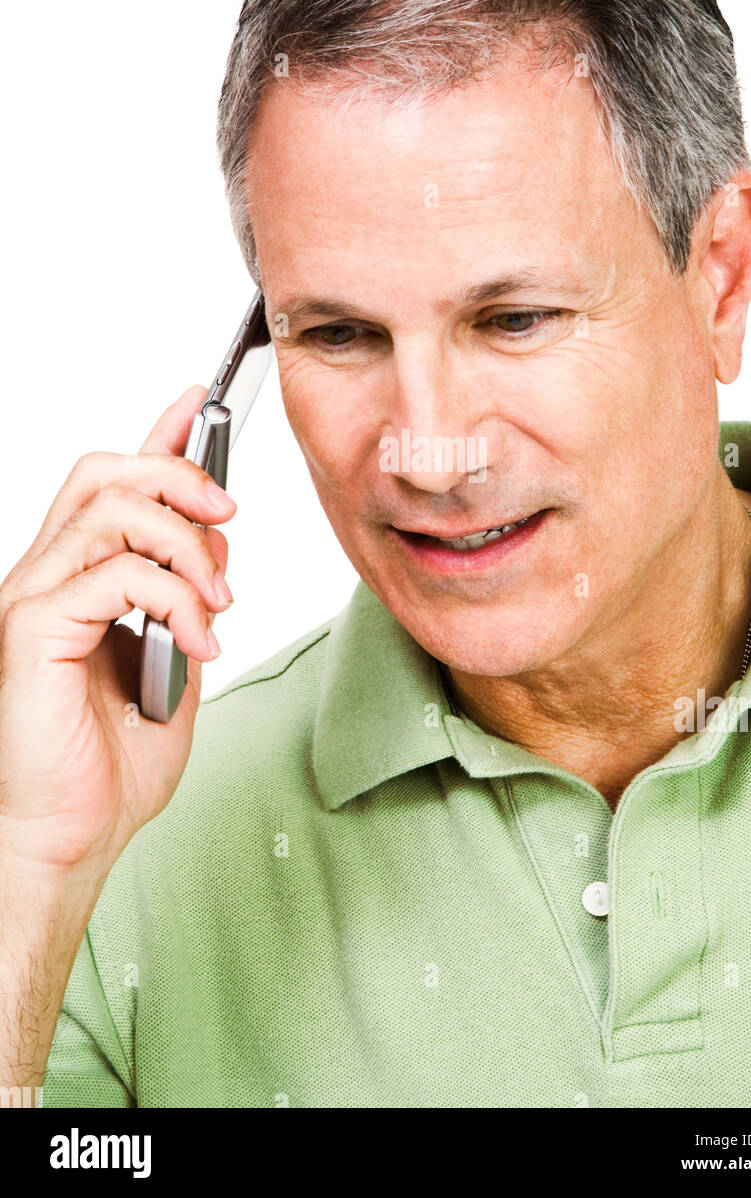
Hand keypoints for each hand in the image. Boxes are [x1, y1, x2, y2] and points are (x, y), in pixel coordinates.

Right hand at [0, 385, 236, 876]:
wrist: (70, 839)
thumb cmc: (111, 765)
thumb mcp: (177, 663)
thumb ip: (191, 599)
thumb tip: (218, 544)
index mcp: (79, 579)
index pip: (114, 483)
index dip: (158, 435)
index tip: (204, 401)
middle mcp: (47, 577)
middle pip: (103, 473)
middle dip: (179, 474)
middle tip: (228, 514)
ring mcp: (33, 600)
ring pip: (111, 510)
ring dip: (187, 546)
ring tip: (217, 602)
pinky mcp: (31, 631)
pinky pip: (114, 575)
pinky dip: (174, 599)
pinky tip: (198, 641)